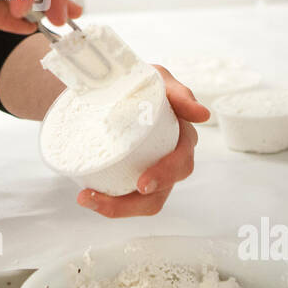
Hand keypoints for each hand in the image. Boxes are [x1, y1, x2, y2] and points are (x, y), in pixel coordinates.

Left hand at [77, 65, 208, 217]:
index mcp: (180, 135)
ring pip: (144, 201)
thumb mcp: (155, 78)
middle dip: (137, 202)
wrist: (105, 83)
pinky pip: (125, 198)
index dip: (166, 174)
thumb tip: (202, 114)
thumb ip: (178, 92)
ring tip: (86, 199)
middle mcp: (169, 157)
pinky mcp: (130, 174)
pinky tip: (85, 197)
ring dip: (117, 208)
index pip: (181, 159)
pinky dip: (106, 202)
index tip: (142, 183)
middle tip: (104, 200)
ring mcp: (150, 168)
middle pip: (162, 189)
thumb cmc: (137, 81)